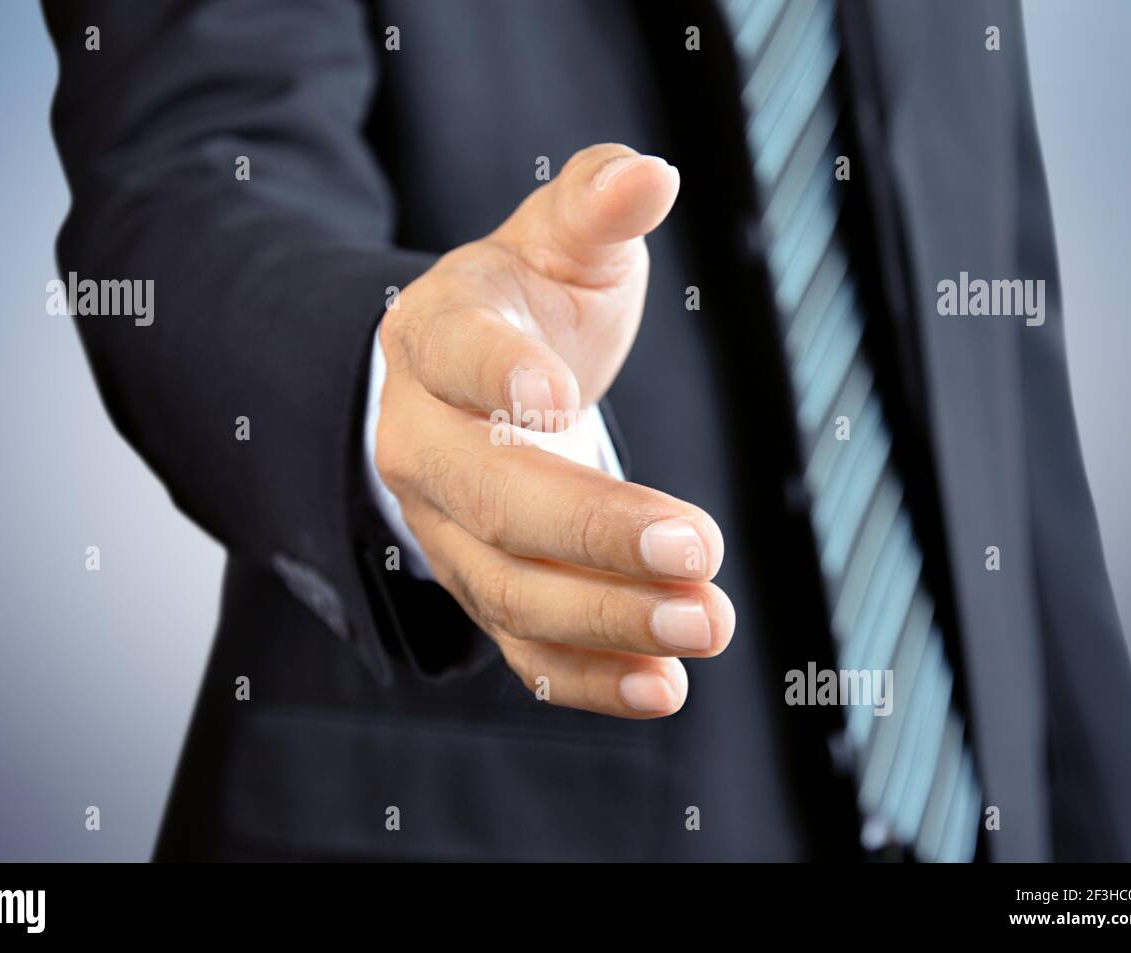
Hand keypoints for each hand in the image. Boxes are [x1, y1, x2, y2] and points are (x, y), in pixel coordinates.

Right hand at [375, 144, 733, 717]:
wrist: (480, 389)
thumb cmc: (529, 305)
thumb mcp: (559, 243)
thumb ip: (598, 207)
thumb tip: (653, 173)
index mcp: (435, 335)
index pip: (452, 355)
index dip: (496, 375)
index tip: (563, 397)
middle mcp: (424, 441)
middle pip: (490, 496)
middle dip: (590, 530)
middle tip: (698, 550)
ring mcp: (447, 528)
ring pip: (507, 588)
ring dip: (606, 617)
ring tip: (707, 625)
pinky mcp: (486, 587)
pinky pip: (522, 648)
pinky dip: (588, 676)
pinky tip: (662, 687)